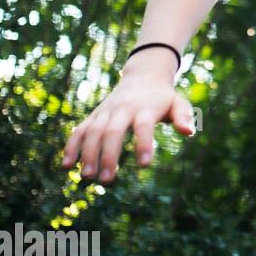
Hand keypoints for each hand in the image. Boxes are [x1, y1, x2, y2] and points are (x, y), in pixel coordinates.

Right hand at [61, 59, 197, 182]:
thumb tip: (188, 132)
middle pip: (113, 131)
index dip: (144, 144)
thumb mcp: (179, 103)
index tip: (145, 165)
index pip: (144, 127)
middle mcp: (123, 109)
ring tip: (87, 176)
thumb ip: (184, 116)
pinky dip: (71, 146)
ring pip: (93, 131)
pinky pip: (80, 130)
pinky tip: (67, 166)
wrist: (144, 77)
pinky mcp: (95, 116)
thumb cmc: (164, 97)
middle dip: (108, 155)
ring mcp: (106, 112)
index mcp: (145, 109)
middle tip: (107, 179)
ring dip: (87, 153)